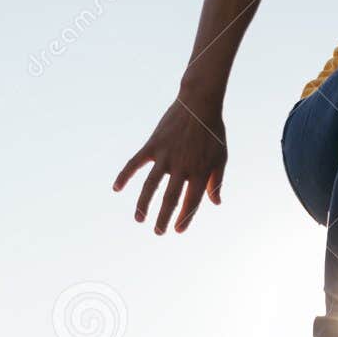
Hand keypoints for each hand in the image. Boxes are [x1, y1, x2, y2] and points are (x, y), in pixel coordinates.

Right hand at [114, 97, 227, 233]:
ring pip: (151, 186)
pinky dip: (125, 175)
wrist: (199, 104)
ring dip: (144, 204)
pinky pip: (135, 163)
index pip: (192, 201)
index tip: (178, 230)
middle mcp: (182, 167)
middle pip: (171, 198)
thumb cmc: (213, 133)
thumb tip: (215, 203)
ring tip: (139, 219)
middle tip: (158, 232)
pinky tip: (117, 188)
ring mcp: (166, 156)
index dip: (185, 218)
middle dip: (163, 218)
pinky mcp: (153, 145)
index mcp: (200, 172)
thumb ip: (216, 181)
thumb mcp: (220, 158)